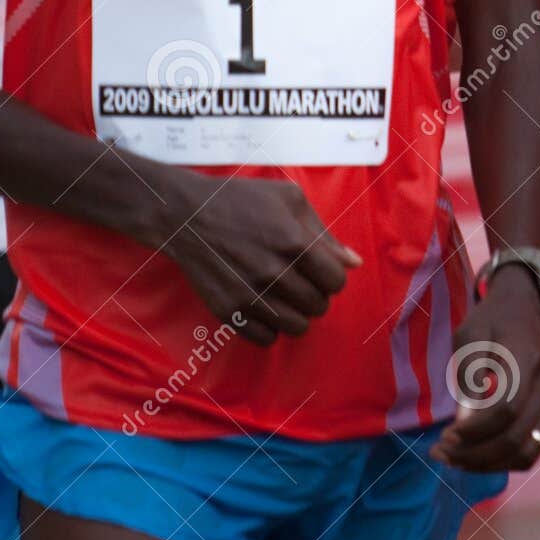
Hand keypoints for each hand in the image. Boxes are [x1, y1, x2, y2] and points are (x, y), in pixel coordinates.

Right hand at [157, 171, 361, 347]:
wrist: (186, 215)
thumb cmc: (241, 200)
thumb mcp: (288, 200)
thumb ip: (324, 233)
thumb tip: (353, 263)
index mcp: (294, 243)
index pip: (335, 282)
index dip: (331, 277)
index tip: (319, 271)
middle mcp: (274, 273)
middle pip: (318, 306)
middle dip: (315, 295)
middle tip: (299, 281)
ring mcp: (250, 296)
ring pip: (296, 327)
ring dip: (296, 314)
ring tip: (284, 296)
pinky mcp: (229, 312)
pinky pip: (266, 339)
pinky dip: (271, 328)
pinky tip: (264, 307)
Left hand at [430, 263, 539, 470]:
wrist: (525, 309)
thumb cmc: (490, 320)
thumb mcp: (469, 336)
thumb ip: (468, 377)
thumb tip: (463, 422)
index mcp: (527, 359)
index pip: (506, 409)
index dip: (474, 430)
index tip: (445, 436)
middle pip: (516, 438)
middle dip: (474, 454)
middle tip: (440, 454)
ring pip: (526, 452)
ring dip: (487, 465)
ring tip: (453, 460)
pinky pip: (531, 450)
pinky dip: (502, 461)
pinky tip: (474, 455)